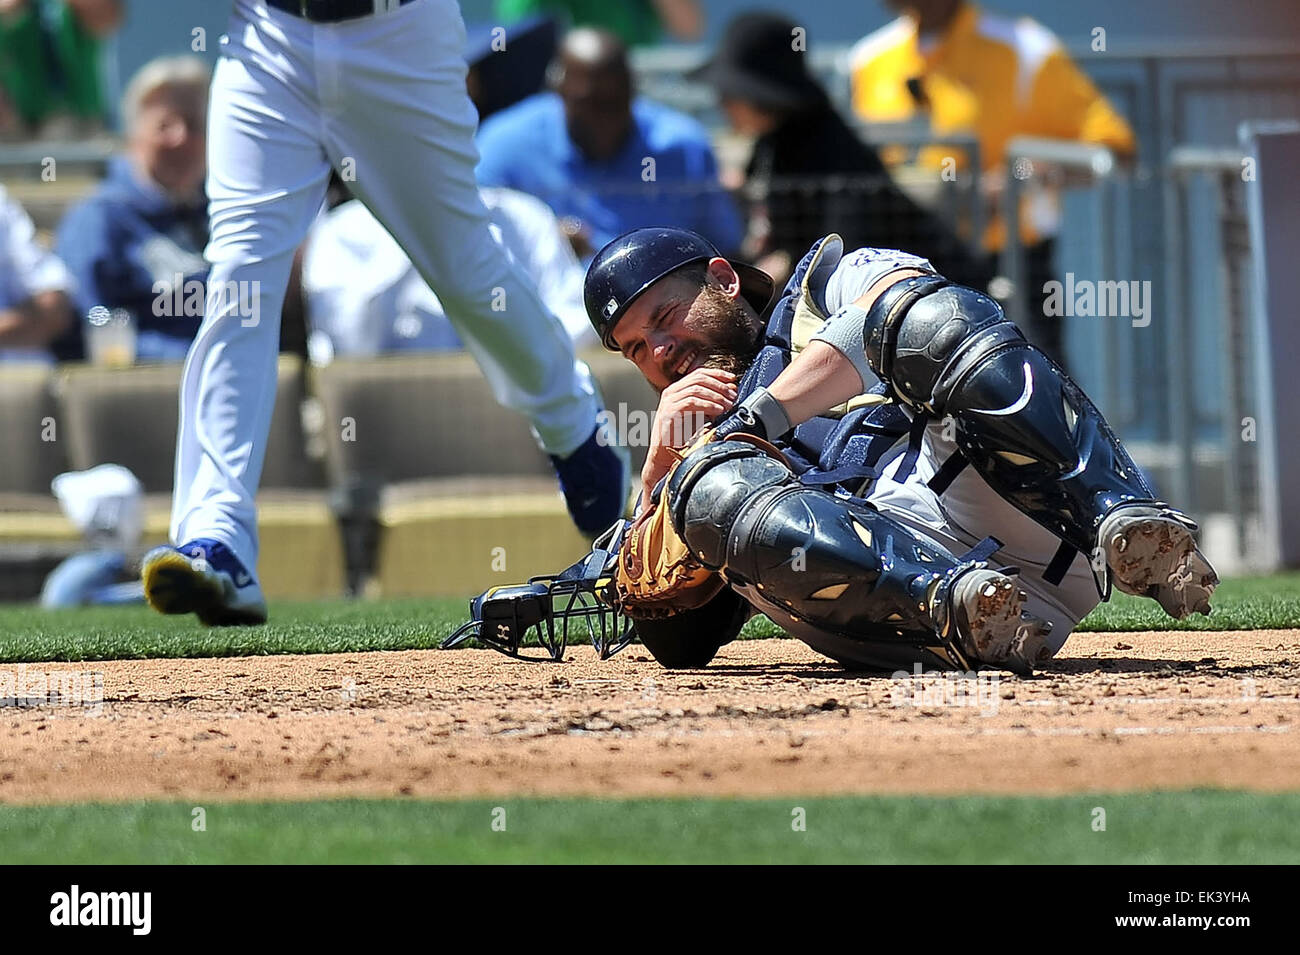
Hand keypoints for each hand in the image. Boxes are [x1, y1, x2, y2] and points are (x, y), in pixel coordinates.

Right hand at [639, 368, 737, 509]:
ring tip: (728, 404)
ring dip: (716, 396)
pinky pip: (690, 402)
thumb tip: (732, 390)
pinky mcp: (669, 412)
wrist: (664, 453)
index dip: (717, 374)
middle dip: (719, 385)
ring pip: (696, 389)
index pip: (699, 373)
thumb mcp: (700, 414)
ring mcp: (669, 401)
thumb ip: (712, 401)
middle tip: (733, 395)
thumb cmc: (682, 435)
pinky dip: (707, 405)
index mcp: (678, 389)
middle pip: (698, 379)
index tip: (732, 378)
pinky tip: (718, 410)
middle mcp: (671, 392)